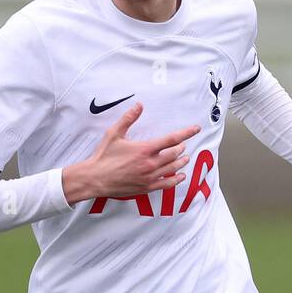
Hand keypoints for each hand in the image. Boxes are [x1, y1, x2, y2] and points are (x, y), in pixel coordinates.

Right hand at [63, 103, 199, 203]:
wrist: (95, 179)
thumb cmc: (104, 156)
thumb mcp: (114, 134)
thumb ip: (128, 119)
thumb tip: (139, 105)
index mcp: (144, 149)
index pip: (171, 139)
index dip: (186, 133)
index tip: (195, 129)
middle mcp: (150, 164)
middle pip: (174, 154)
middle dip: (181, 148)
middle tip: (183, 145)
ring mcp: (149, 177)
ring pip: (173, 168)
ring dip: (181, 162)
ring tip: (185, 157)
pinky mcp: (147, 187)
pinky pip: (167, 184)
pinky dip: (176, 179)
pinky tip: (180, 176)